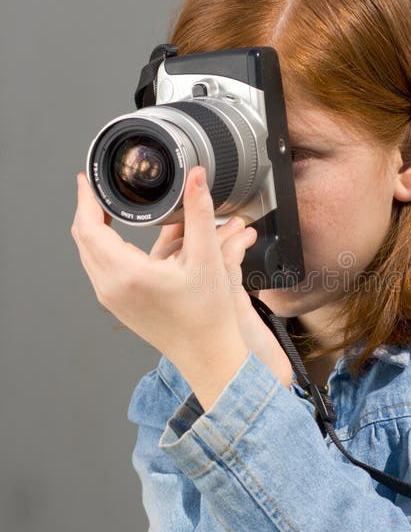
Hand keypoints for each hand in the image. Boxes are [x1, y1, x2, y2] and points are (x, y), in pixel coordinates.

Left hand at [71, 167, 291, 408]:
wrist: (208, 354)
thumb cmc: (208, 315)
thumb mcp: (207, 257)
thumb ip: (199, 212)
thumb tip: (194, 177)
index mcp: (128, 274)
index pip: (89, 227)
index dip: (85, 199)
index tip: (87, 180)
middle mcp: (112, 288)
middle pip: (82, 239)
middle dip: (87, 209)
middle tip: (96, 188)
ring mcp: (111, 299)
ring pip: (88, 255)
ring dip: (93, 229)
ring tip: (105, 208)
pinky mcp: (118, 305)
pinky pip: (98, 269)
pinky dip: (102, 248)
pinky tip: (118, 238)